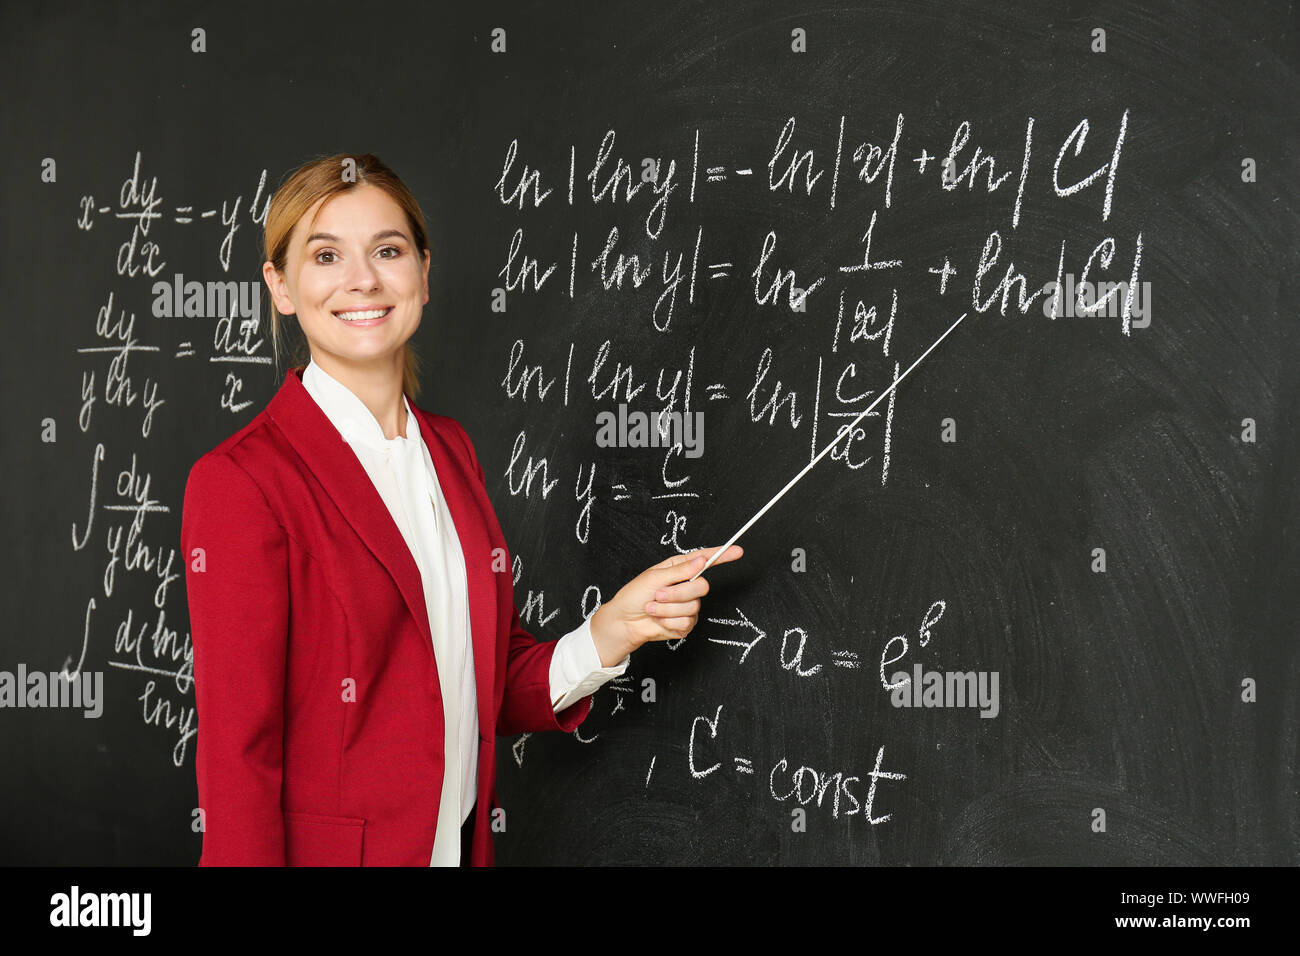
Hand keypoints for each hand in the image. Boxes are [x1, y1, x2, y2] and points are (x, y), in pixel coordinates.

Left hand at [589, 545, 743, 664]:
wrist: (625, 622)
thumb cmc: (634, 595)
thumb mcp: (654, 577)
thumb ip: (680, 570)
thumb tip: (701, 561)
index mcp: (679, 568)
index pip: (705, 559)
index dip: (722, 555)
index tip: (737, 551)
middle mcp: (686, 586)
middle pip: (702, 587)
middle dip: (678, 593)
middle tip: (659, 595)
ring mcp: (687, 606)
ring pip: (693, 607)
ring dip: (668, 609)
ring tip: (653, 607)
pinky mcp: (685, 624)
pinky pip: (686, 622)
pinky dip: (668, 621)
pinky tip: (658, 619)